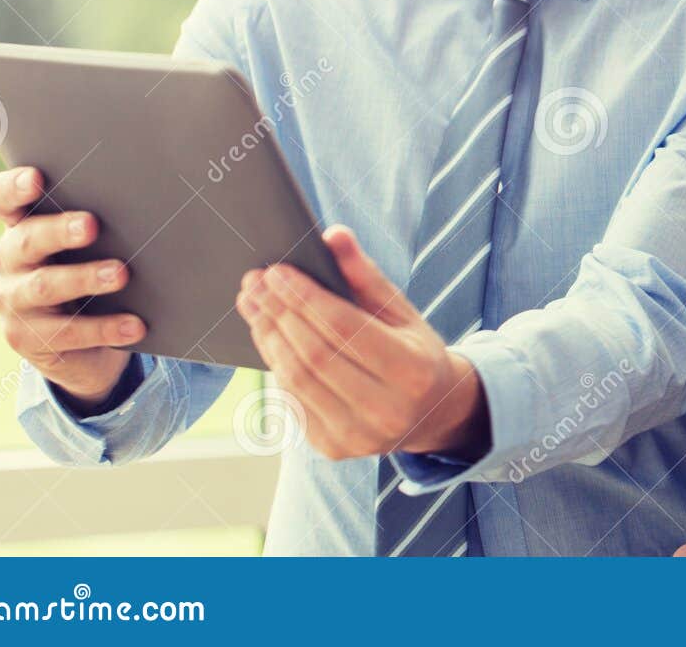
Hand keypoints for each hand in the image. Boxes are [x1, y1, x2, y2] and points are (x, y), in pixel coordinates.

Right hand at [0, 166, 143, 409]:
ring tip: (121, 274)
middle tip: (92, 225)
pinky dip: (106, 328)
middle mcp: (10, 260)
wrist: (82, 344)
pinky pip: (69, 332)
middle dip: (60, 231)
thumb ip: (104, 218)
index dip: (13, 188)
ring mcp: (15, 302)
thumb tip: (155, 194)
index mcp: (22, 226)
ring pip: (45, 286)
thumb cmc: (92, 269)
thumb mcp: (92, 244)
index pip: (1, 200)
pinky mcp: (31, 340)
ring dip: (85, 278)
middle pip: (27, 240)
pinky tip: (135, 326)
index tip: (36, 177)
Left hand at [235, 225, 488, 460]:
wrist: (433, 412)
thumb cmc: (415, 351)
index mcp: (412, 371)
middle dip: (278, 314)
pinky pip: (293, 400)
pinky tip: (268, 336)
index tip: (276, 271)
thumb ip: (365, 275)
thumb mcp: (402, 311)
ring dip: (268, 338)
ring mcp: (357, 436)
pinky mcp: (333, 449)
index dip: (305, 298)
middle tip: (254, 282)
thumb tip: (331, 235)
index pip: (345, 328)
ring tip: (253, 305)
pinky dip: (276, 364)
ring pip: (296, 379)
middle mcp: (386, 410)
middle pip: (314, 355)